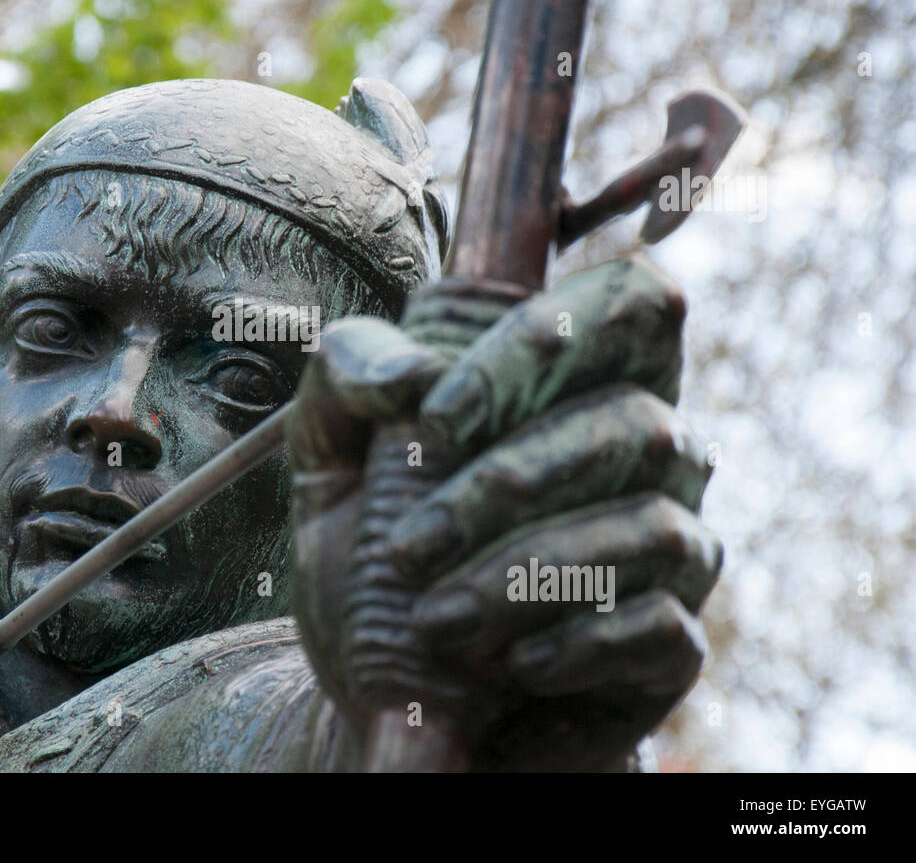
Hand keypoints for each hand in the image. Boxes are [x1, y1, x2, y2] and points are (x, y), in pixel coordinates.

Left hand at [287, 254, 721, 770]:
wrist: (394, 695)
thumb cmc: (369, 554)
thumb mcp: (327, 456)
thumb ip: (348, 377)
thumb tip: (415, 370)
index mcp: (576, 380)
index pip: (628, 304)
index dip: (546, 341)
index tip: (438, 421)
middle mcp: (647, 449)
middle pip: (632, 422)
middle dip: (507, 485)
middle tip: (406, 549)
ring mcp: (672, 544)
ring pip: (648, 527)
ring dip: (527, 573)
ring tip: (435, 619)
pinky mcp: (673, 642)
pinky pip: (661, 625)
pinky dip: (579, 643)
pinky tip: (509, 664)